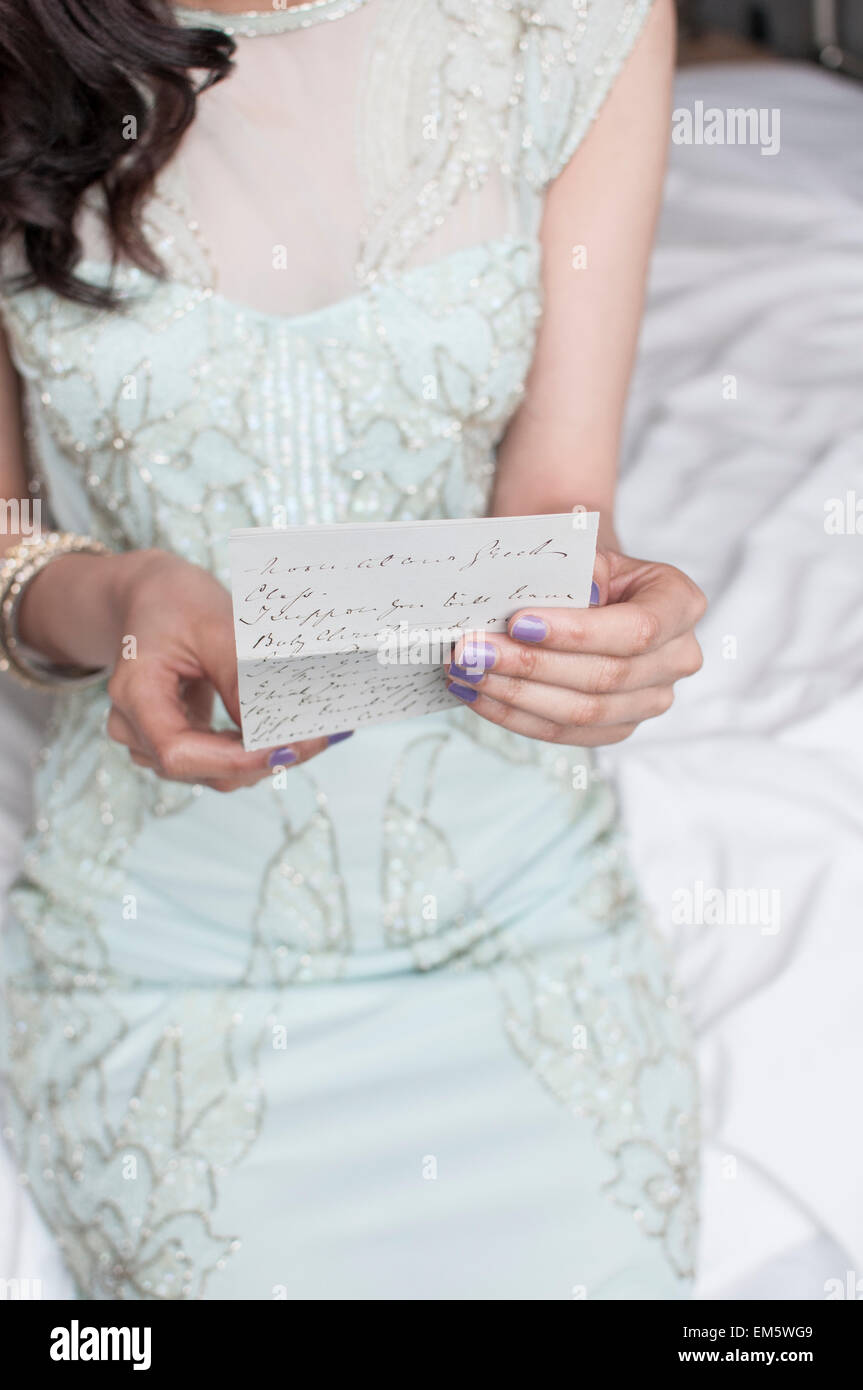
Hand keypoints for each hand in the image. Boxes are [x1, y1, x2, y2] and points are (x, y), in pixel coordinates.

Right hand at [21, 548, 343, 790]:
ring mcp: (149, 739)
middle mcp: (133, 726)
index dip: (235, 760)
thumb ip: (242, 681)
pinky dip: (256, 749)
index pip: (178, 753)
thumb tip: (276, 732)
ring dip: (265, 757)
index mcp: (133, 693)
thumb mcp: (216, 626)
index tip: (289, 748)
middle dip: (263, 759)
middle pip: (202, 769)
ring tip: (315, 732)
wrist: (152, 597)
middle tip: (322, 736)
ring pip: (215, 772)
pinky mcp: (175, 740)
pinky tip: (293, 733)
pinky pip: (219, 760)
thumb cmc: (178, 601)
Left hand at [445, 549, 705, 745]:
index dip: (577, 633)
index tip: (517, 623)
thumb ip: (568, 570)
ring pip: (581, 713)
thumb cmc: (580, 561)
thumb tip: (533, 606)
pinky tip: (475, 694)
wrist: (583, 580)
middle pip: (605, 677)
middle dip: (530, 665)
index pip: (636, 630)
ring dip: (514, 695)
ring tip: (466, 672)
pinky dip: (513, 715)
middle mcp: (679, 658)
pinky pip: (563, 733)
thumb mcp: (581, 547)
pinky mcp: (617, 728)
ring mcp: (652, 700)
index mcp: (681, 604)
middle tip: (470, 650)